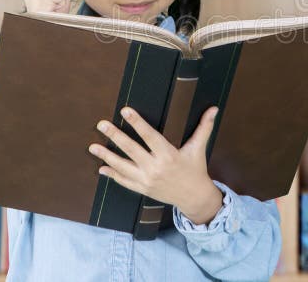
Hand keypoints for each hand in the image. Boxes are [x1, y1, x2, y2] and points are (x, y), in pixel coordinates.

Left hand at [88, 106, 222, 225]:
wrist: (194, 197)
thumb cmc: (195, 169)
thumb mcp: (199, 148)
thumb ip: (204, 127)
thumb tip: (214, 108)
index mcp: (168, 155)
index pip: (149, 136)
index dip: (137, 122)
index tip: (125, 111)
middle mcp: (155, 168)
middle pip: (131, 149)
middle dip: (115, 136)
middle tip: (101, 124)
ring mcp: (147, 180)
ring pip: (123, 167)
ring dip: (106, 156)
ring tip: (93, 146)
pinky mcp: (143, 189)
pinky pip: (124, 181)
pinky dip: (112, 175)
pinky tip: (101, 168)